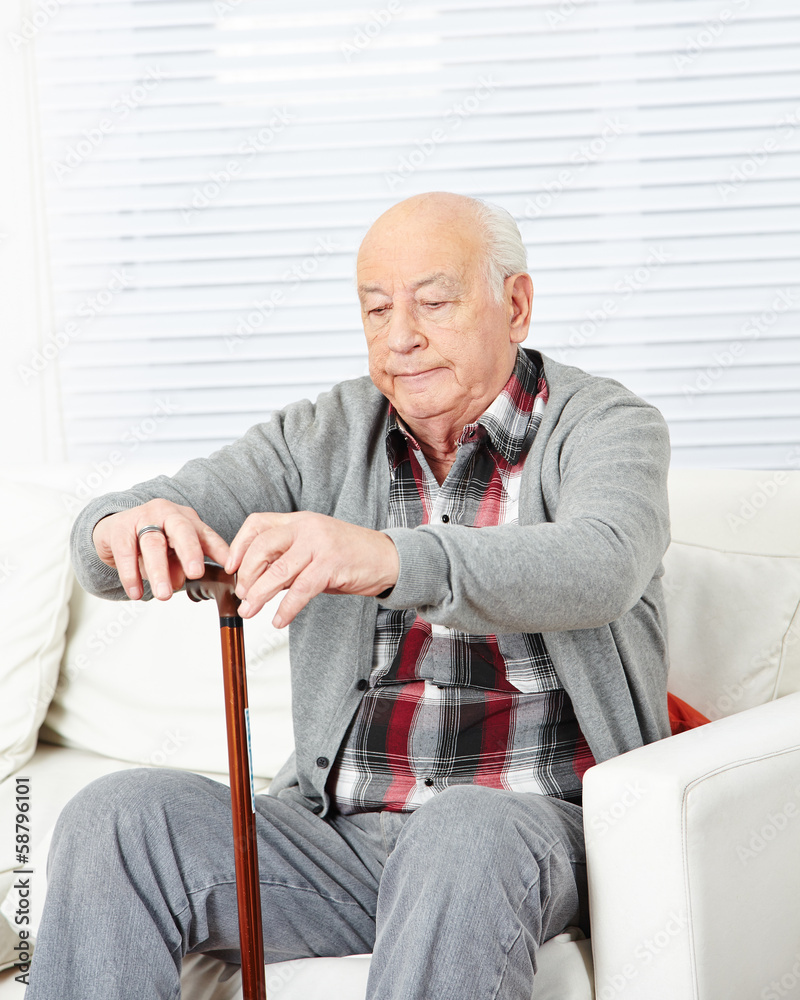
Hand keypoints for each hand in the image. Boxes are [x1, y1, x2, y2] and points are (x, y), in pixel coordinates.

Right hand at [92, 499, 229, 600]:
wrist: (113, 530)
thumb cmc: (150, 541)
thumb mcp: (172, 554)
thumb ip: (180, 566)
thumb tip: (181, 579)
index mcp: (187, 519)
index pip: (206, 534)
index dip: (220, 550)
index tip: (231, 567)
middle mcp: (167, 513)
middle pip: (182, 530)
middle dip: (190, 552)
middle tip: (195, 573)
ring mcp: (142, 517)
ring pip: (153, 543)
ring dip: (159, 571)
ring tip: (164, 595)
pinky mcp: (119, 528)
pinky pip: (125, 552)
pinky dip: (130, 574)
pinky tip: (135, 592)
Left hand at [224, 511, 398, 627]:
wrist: (388, 558)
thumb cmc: (350, 556)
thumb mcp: (313, 551)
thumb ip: (287, 560)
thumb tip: (257, 581)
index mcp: (299, 520)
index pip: (258, 523)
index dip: (239, 545)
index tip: (230, 567)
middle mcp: (307, 528)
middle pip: (262, 545)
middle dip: (246, 573)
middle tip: (242, 594)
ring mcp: (320, 544)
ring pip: (278, 570)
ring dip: (260, 594)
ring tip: (250, 610)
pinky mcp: (332, 564)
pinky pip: (302, 589)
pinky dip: (287, 608)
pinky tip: (279, 620)